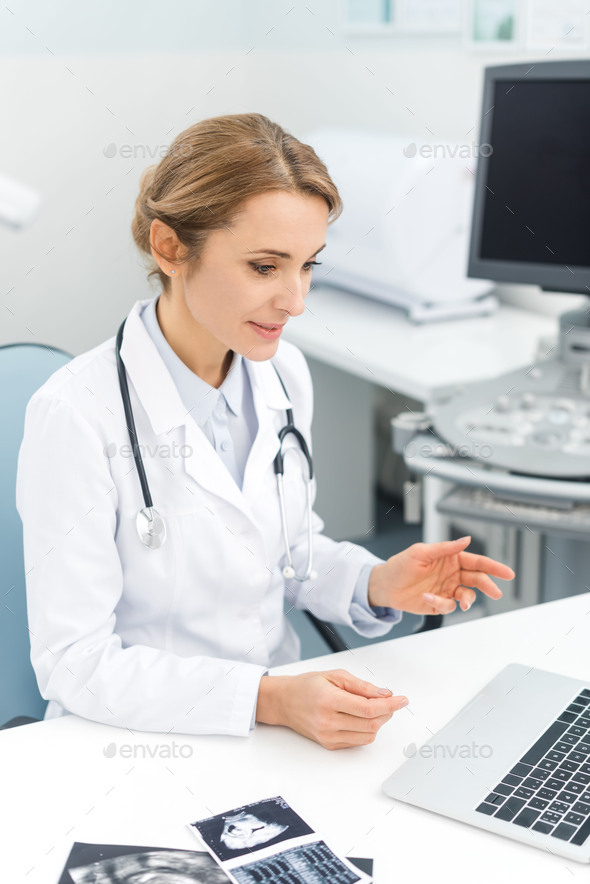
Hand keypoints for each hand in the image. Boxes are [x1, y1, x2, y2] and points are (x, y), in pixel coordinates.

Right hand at [255, 669, 407, 749]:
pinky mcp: (329, 744)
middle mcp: (328, 721)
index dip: (390, 705)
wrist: (284, 702)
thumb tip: (384, 694)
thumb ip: (361, 686)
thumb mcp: (335, 676)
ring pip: (367, 735)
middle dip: (387, 713)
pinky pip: (358, 741)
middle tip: (391, 701)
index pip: (368, 708)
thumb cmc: (307, 685)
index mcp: (329, 700)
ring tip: (376, 708)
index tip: (402, 700)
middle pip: (371, 724)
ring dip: (379, 722)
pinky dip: (367, 730)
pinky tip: (364, 718)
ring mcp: (328, 736)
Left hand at [367, 535, 514, 615]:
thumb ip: (445, 548)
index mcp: (450, 559)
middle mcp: (451, 574)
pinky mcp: (438, 604)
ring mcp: (446, 589)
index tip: (507, 573)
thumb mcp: (421, 552)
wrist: (385, 585)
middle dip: (488, 586)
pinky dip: (441, 604)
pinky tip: (428, 598)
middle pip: (477, 580)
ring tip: (463, 602)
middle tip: (495, 592)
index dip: (493, 567)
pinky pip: (448, 606)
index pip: (476, 562)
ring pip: (467, 596)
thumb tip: (466, 539)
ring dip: (468, 599)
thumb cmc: (400, 565)